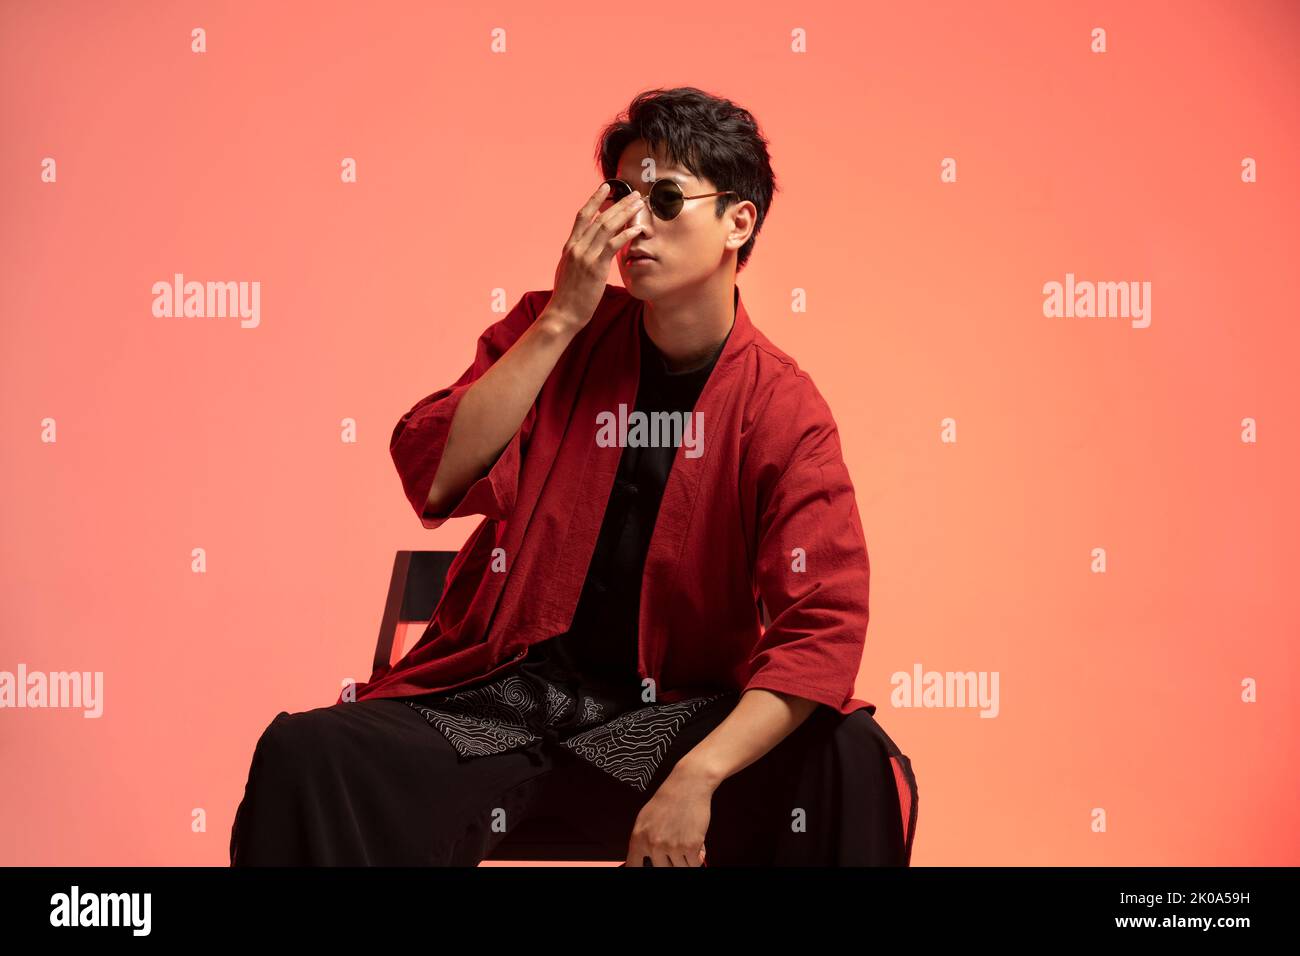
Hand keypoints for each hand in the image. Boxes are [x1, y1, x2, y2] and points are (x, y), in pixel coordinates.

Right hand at [548, 182, 645, 334]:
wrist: (562, 313)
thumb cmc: (567, 296)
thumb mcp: (568, 270)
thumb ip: (577, 256)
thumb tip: (585, 251)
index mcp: (570, 246)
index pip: (582, 216)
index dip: (594, 199)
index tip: (606, 187)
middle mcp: (576, 246)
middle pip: (599, 217)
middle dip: (618, 203)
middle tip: (634, 194)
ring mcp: (585, 256)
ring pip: (607, 227)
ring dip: (625, 213)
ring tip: (639, 205)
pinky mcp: (595, 267)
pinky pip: (612, 245)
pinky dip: (626, 235)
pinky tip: (637, 229)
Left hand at [624, 763, 715, 866]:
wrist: (688, 785)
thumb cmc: (668, 799)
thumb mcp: (645, 819)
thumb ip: (642, 841)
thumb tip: (641, 859)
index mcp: (638, 838)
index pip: (633, 866)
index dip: (642, 869)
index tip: (651, 866)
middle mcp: (653, 844)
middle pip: (661, 869)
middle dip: (670, 861)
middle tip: (676, 847)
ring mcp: (672, 847)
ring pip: (679, 868)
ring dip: (685, 859)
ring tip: (686, 842)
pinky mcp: (690, 846)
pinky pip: (694, 864)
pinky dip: (698, 857)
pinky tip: (696, 844)